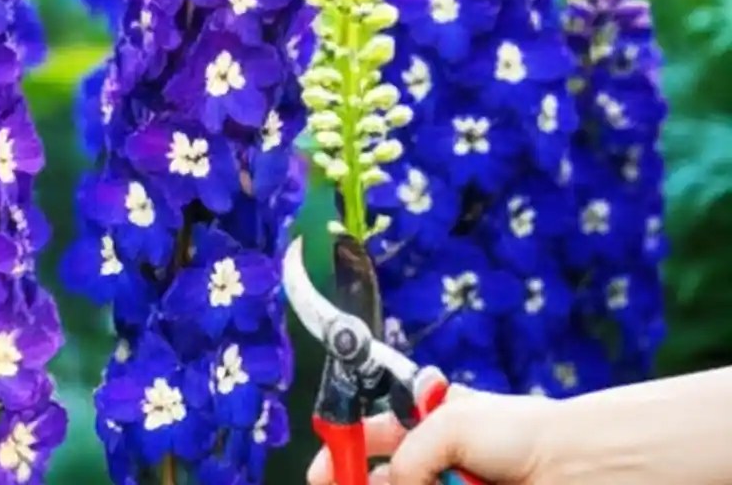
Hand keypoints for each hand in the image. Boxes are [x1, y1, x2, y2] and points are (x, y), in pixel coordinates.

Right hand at [306, 385, 561, 484]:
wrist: (578, 469)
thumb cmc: (523, 432)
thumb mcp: (450, 423)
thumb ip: (407, 455)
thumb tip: (390, 484)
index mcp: (429, 421)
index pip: (371, 435)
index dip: (343, 450)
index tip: (322, 472)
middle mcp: (437, 459)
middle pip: (383, 477)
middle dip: (356, 479)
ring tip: (384, 483)